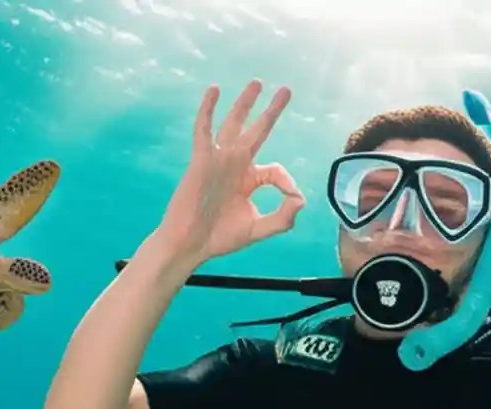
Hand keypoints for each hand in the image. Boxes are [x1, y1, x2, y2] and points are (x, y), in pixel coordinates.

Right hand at [153, 79, 304, 260]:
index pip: (276, 170)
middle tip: (286, 90)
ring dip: (245, 103)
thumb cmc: (220, 237)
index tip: (292, 197)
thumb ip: (283, 218)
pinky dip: (208, 109)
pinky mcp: (201, 160)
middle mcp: (235, 165)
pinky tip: (214, 90)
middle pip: (257, 131)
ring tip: (257, 83)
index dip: (288, 182)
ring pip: (234, 124)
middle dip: (272, 111)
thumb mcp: (259, 229)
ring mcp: (218, 160)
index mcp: (249, 179)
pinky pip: (204, 130)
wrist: (190, 243)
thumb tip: (300, 199)